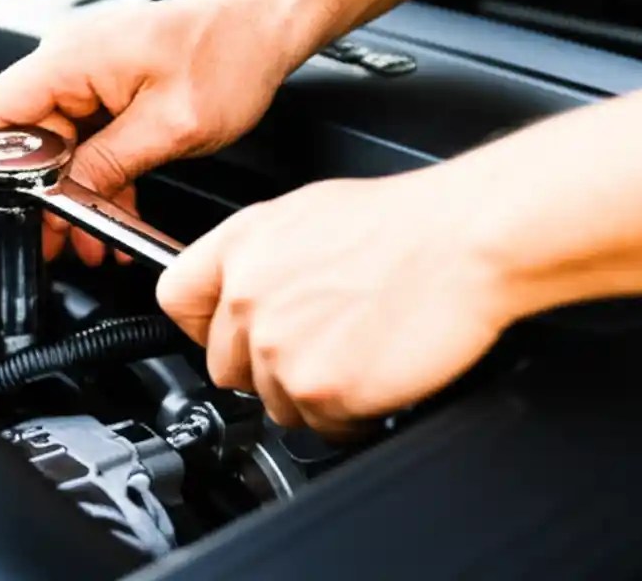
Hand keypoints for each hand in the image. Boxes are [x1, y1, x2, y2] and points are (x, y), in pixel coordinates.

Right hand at [0, 0, 293, 264]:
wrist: (264, 28)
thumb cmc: (229, 55)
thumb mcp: (170, 126)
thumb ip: (108, 163)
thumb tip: (65, 194)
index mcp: (71, 59)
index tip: (15, 206)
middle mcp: (70, 59)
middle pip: (27, 136)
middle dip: (46, 194)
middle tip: (62, 240)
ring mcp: (89, 71)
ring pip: (61, 144)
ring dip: (77, 193)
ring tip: (96, 239)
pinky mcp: (110, 84)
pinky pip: (89, 136)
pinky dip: (100, 174)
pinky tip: (116, 209)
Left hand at [156, 169, 520, 436]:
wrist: (466, 241)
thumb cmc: (406, 224)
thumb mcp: (307, 213)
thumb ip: (259, 258)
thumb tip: (242, 288)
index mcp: (240, 247)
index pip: (176, 299)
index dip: (200, 325)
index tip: (224, 334)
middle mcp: (248, 297)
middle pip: (224, 366)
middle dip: (266, 369)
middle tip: (317, 350)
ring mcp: (279, 348)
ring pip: (273, 403)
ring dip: (311, 394)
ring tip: (357, 355)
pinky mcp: (319, 390)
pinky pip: (320, 427)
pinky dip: (350, 416)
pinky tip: (376, 376)